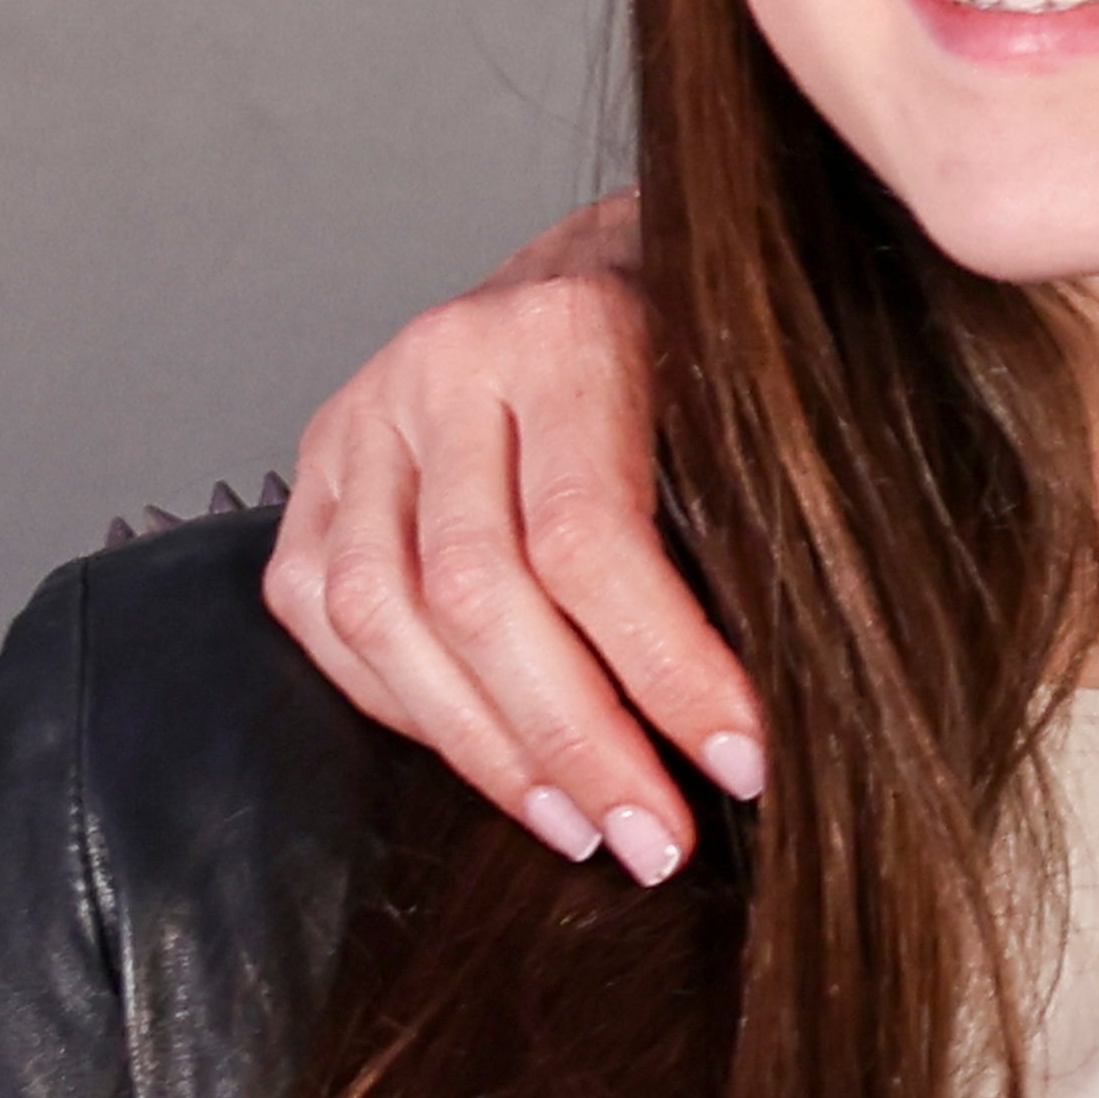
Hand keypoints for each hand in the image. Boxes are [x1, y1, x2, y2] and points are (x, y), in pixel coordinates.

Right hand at [262, 192, 762, 880]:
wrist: (598, 259)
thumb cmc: (693, 343)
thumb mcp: (745, 393)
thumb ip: (747, 513)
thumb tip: (785, 697)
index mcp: (566, 331)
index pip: (593, 537)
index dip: (667, 669)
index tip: (741, 764)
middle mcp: (443, 366)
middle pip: (479, 593)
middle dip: (576, 740)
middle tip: (656, 837)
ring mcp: (361, 417)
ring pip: (383, 618)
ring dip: (487, 750)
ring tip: (583, 827)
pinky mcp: (313, 472)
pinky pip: (327, 621)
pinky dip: (408, 710)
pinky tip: (496, 764)